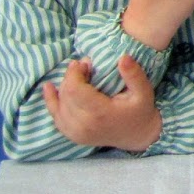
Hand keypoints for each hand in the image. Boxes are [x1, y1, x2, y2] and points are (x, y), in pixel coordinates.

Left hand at [41, 55, 162, 151]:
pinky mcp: (72, 136)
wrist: (137, 136)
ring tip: (75, 74)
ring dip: (63, 86)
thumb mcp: (144, 91)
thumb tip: (123, 57)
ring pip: (59, 104)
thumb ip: (134, 74)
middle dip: (70, 77)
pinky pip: (56, 116)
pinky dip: (51, 101)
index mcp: (100, 113)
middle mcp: (84, 125)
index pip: (74, 90)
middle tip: (82, 65)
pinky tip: (49, 88)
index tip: (84, 62)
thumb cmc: (140, 111)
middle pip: (65, 95)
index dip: (74, 73)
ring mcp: (76, 133)